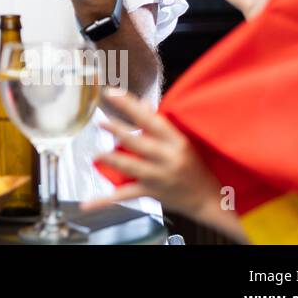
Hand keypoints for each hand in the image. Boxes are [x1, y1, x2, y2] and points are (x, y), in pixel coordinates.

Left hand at [85, 90, 242, 238]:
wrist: (210, 199)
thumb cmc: (196, 166)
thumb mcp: (183, 141)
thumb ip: (160, 124)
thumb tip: (142, 103)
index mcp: (176, 142)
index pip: (150, 119)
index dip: (130, 105)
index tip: (112, 93)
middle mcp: (167, 158)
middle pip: (137, 142)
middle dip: (117, 130)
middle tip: (101, 122)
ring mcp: (157, 177)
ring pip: (129, 166)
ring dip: (110, 158)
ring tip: (97, 153)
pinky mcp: (150, 192)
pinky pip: (124, 196)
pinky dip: (104, 200)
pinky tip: (87, 203)